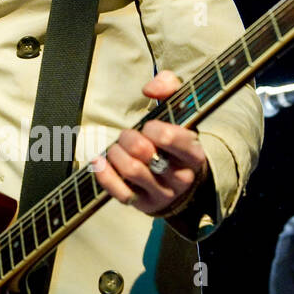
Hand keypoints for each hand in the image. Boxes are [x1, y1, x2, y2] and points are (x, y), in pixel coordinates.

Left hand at [92, 70, 207, 215]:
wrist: (180, 184)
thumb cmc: (175, 143)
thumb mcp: (180, 113)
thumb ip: (170, 88)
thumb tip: (150, 89)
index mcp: (194, 154)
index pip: (170, 137)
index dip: (152, 128)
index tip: (148, 126)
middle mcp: (181, 177)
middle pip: (144, 152)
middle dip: (128, 138)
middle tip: (126, 136)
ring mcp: (162, 193)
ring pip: (131, 169)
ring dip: (116, 153)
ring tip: (116, 148)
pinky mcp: (143, 205)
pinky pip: (119, 191)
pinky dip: (104, 174)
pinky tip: (100, 162)